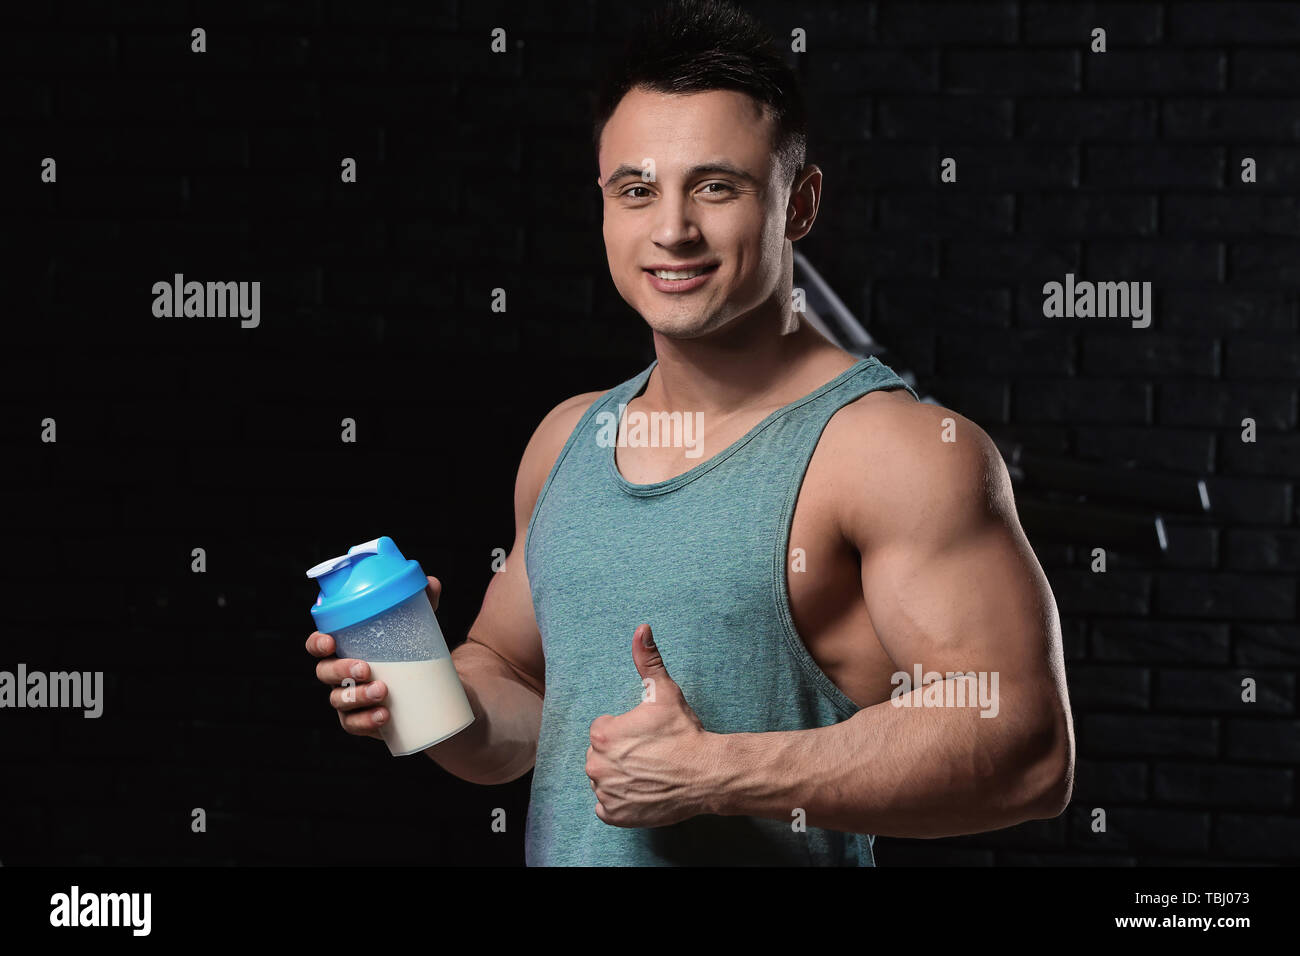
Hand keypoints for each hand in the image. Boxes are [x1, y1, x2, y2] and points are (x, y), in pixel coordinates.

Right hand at [306, 575, 440, 739]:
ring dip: (358, 696)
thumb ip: (422, 602)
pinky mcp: (361, 720)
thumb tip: (431, 583)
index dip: (317, 643)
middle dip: (341, 670)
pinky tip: (384, 716)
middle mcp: (339, 675)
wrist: (428, 689)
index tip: (330, 642)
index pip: (317, 644)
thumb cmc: (408, 650)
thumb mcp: (417, 625)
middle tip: (366, 668)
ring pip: (339, 700)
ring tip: (383, 691)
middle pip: (325, 673)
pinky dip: (367, 721)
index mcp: (344, 647)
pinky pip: (355, 724)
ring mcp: (348, 700)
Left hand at [586, 624, 716, 827]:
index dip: (626, 731)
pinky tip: (642, 791)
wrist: (706, 773)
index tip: (646, 735)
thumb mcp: (663, 691)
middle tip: (649, 754)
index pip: (603, 730)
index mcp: (602, 734)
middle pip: (600, 756)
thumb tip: (641, 629)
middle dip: (620, 754)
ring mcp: (605, 793)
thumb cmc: (683, 732)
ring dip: (620, 777)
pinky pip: (606, 806)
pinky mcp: (614, 815)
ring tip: (648, 772)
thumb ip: (647, 659)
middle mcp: (596, 765)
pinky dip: (620, 802)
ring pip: (604, 780)